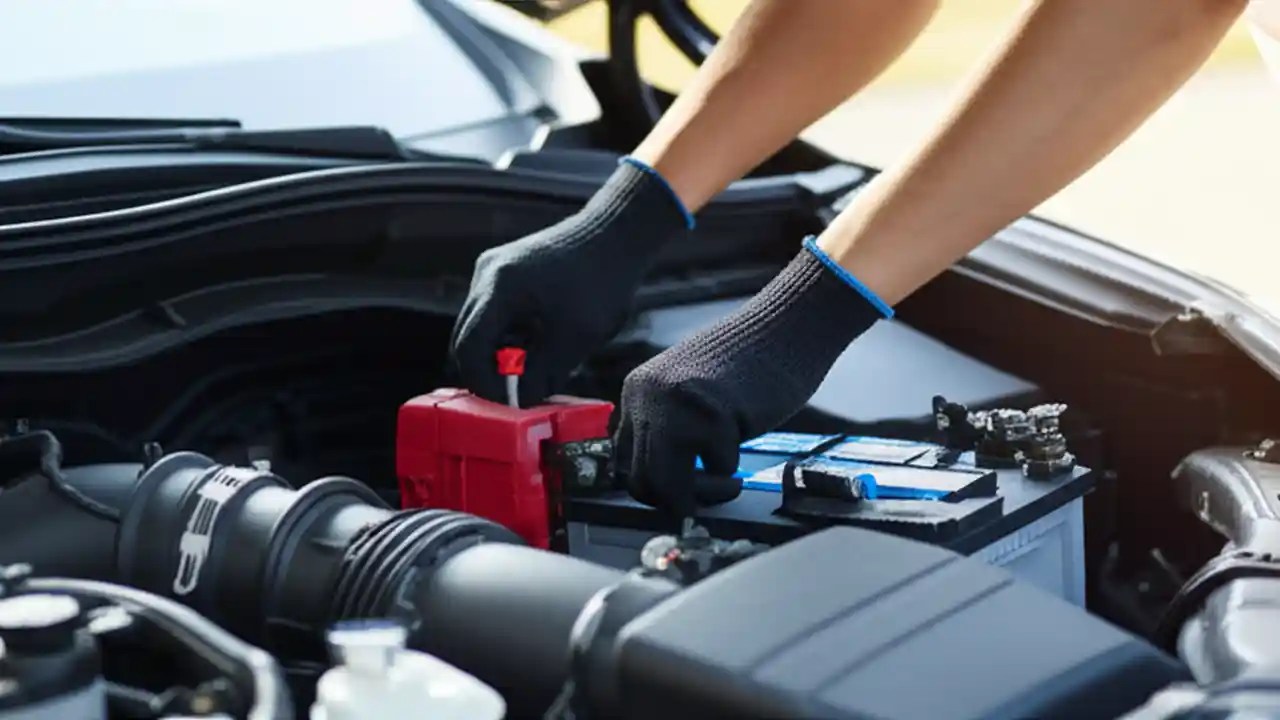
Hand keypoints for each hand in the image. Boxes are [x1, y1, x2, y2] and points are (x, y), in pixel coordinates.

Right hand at [451, 160, 691, 405]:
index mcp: (499, 287)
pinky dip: (509, 335)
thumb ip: (544, 373)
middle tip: (516, 395)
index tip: (506, 403)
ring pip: (479, 327)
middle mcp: (486, 274)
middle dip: (488, 370)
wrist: (618, 234)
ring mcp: (493, 269)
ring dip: (500, 352)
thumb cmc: (602, 281)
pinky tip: (539, 342)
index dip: (482, 382)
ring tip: (535, 366)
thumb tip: (520, 403)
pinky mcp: (505, 271)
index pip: (469, 346)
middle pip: (466, 337)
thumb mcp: (576, 337)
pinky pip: (494, 313)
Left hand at [614, 240, 889, 515]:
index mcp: (637, 388)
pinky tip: (743, 441)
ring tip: (729, 483)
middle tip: (704, 499)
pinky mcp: (710, 418)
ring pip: (667, 485)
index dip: (653, 485)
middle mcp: (646, 397)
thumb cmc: (746, 362)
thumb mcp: (687, 391)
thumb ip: (666, 424)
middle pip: (641, 480)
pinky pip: (715, 470)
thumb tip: (661, 480)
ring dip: (703, 495)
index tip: (681, 492)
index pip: (624, 459)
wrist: (783, 328)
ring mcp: (675, 408)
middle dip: (675, 500)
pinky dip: (731, 468)